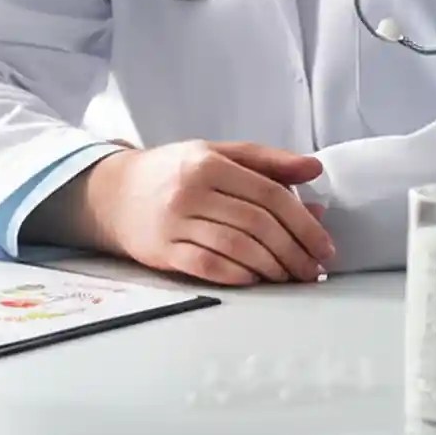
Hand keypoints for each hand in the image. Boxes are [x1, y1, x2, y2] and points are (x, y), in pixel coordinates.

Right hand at [49, 141, 334, 285]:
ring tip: (291, 278)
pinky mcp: (162, 251)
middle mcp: (191, 191)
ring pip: (237, 248)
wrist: (111, 194)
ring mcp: (174, 222)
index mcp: (208, 163)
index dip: (304, 223)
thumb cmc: (171, 173)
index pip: (269, 194)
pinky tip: (258, 280)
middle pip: (258, 225)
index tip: (325, 246)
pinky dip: (239, 276)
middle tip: (313, 270)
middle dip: (294, 251)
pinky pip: (209, 267)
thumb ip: (265, 161)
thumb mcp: (215, 153)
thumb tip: (314, 171)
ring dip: (273, 268)